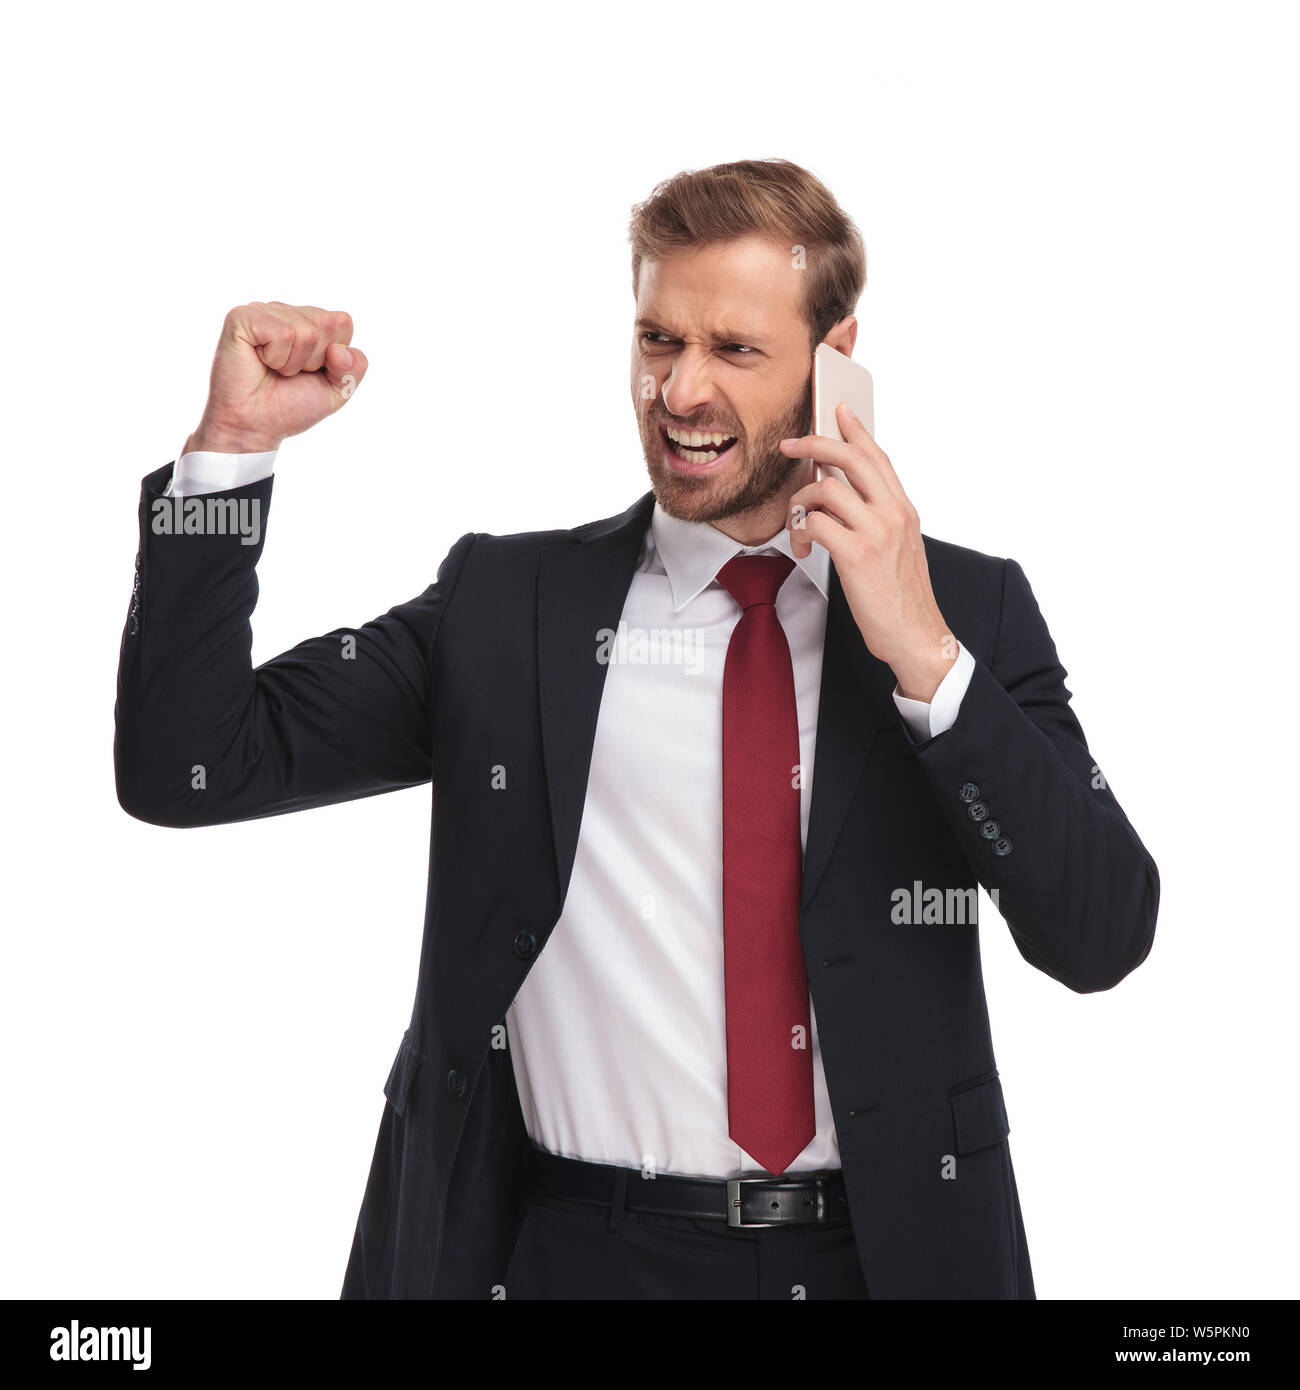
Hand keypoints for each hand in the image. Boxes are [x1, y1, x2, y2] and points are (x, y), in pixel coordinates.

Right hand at [186, 301, 367, 453]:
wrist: (255, 425)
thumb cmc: (291, 405)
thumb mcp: (337, 390)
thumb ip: (355, 367)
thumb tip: (338, 349)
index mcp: (308, 321)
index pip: (343, 322)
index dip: (334, 356)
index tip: (312, 371)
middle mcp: (286, 311)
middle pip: (327, 324)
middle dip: (315, 360)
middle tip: (289, 373)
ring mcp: (263, 311)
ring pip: (306, 331)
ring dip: (293, 363)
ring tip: (274, 369)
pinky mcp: (241, 317)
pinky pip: (281, 334)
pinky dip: (276, 358)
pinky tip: (260, 362)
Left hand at [779, 403, 955, 701]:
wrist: (917, 636)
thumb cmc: (902, 598)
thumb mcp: (898, 548)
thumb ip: (878, 519)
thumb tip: (844, 499)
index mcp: (904, 509)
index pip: (878, 456)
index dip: (856, 429)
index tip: (838, 410)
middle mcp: (893, 513)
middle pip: (850, 457)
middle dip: (814, 443)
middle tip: (790, 444)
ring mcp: (876, 531)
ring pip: (826, 488)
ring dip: (801, 502)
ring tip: (798, 526)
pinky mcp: (857, 554)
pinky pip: (817, 522)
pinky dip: (802, 531)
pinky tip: (805, 547)